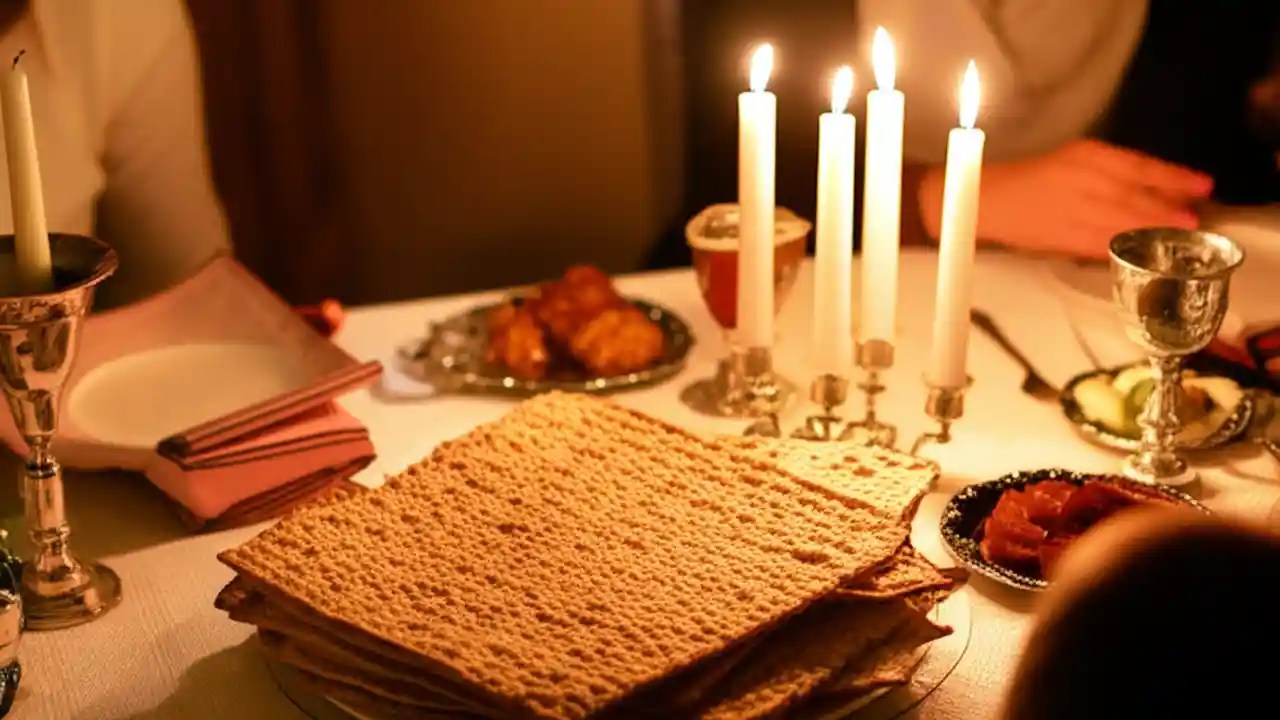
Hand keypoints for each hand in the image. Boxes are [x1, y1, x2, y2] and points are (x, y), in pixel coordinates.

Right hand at [918, 139, 1213, 258]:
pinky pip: (1101, 243)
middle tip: (1195, 221)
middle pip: (1136, 195)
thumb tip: (1154, 193)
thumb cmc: (1031, 180)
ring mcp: (1073, 208)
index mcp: (1086, 155)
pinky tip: (1142, 252)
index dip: (1173, 178)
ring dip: (1153, 230)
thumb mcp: (1072, 164)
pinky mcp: (1062, 235)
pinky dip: (1124, 247)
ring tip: (1178, 237)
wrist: (983, 200)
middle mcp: (1083, 178)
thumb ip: (1109, 176)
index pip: (1139, 166)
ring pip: (1123, 221)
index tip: (1202, 186)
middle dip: (1168, 208)